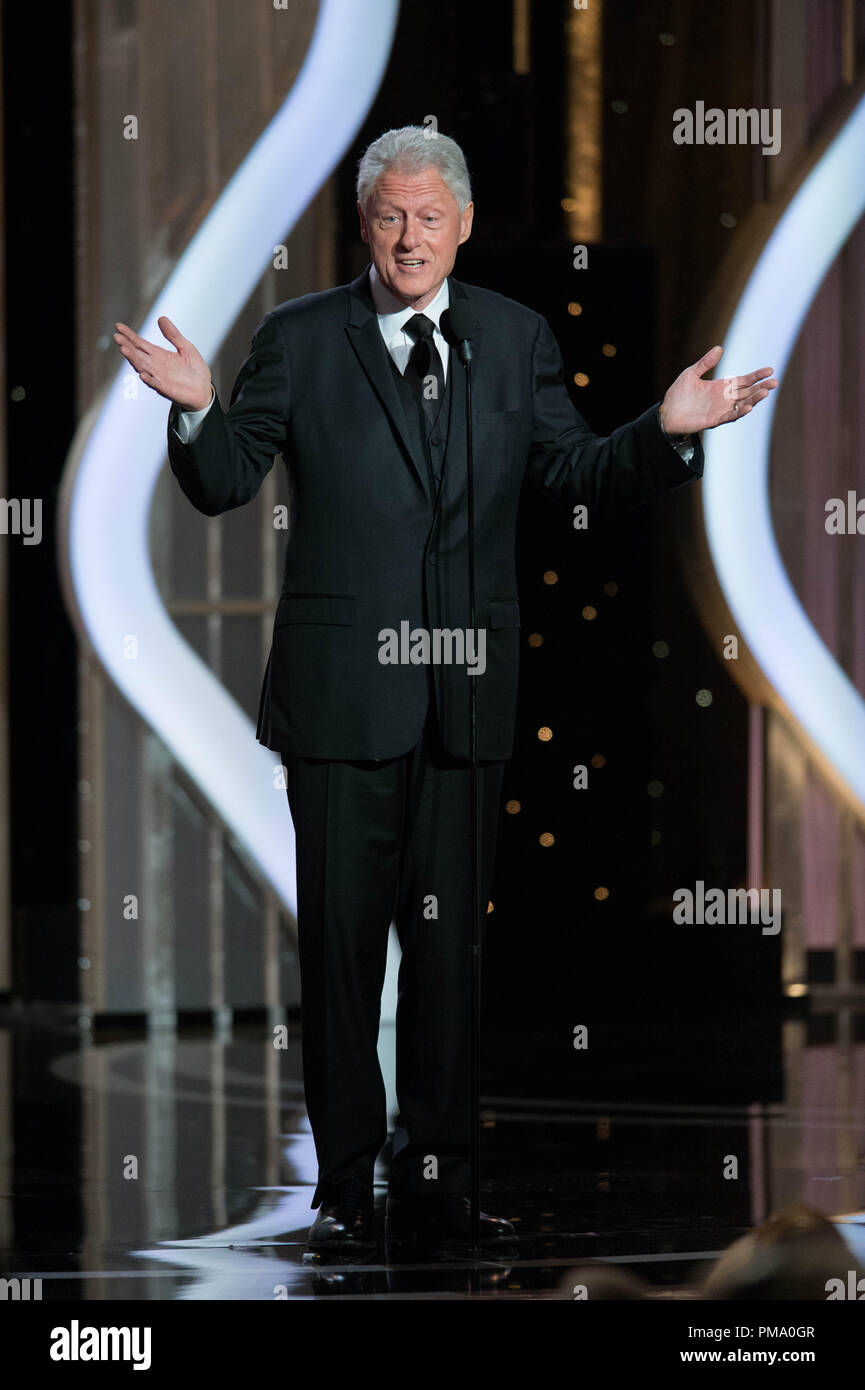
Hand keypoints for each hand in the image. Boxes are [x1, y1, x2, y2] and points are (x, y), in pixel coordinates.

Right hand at [113, 316, 212, 411]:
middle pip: (138, 354)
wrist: (204, 391)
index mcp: (159, 355)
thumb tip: (161, 318)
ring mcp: (160, 377)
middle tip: (117, 337)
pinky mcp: (167, 389)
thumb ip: (173, 335)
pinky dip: (149, 380)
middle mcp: (156, 365)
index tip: (119, 327)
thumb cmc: (195, 370)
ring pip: (143, 367)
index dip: (130, 335)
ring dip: (133, 359)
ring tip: (124, 349)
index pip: (140, 343)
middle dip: (127, 345)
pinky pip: (156, 384)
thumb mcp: (186, 348)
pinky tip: (142, 374)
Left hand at [660, 345, 776, 434]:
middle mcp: (724, 399)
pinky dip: (739, 413)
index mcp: (722, 387)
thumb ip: (705, 363)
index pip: (744, 380)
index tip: (770, 370)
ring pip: (742, 405)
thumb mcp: (691, 374)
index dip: (757, 376)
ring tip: (765, 393)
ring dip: (754, 400)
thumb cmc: (678, 394)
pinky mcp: (713, 420)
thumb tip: (719, 348)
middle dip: (761, 388)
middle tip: (775, 382)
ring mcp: (720, 410)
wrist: (666, 413)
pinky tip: (748, 407)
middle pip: (748, 392)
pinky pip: (729, 417)